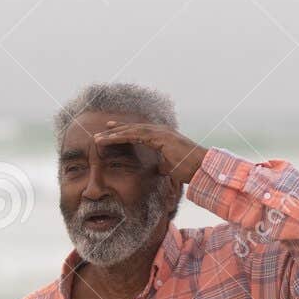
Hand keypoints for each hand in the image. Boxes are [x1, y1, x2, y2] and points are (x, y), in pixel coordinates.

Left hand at [93, 120, 207, 184]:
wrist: (200, 168)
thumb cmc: (188, 169)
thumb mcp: (170, 167)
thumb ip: (162, 164)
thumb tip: (158, 168)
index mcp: (162, 137)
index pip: (138, 132)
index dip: (123, 132)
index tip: (110, 133)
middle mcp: (160, 131)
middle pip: (132, 128)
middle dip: (114, 130)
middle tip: (98, 134)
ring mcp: (159, 132)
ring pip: (131, 130)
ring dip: (113, 133)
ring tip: (97, 138)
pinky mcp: (159, 136)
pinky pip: (136, 134)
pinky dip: (121, 135)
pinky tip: (110, 138)